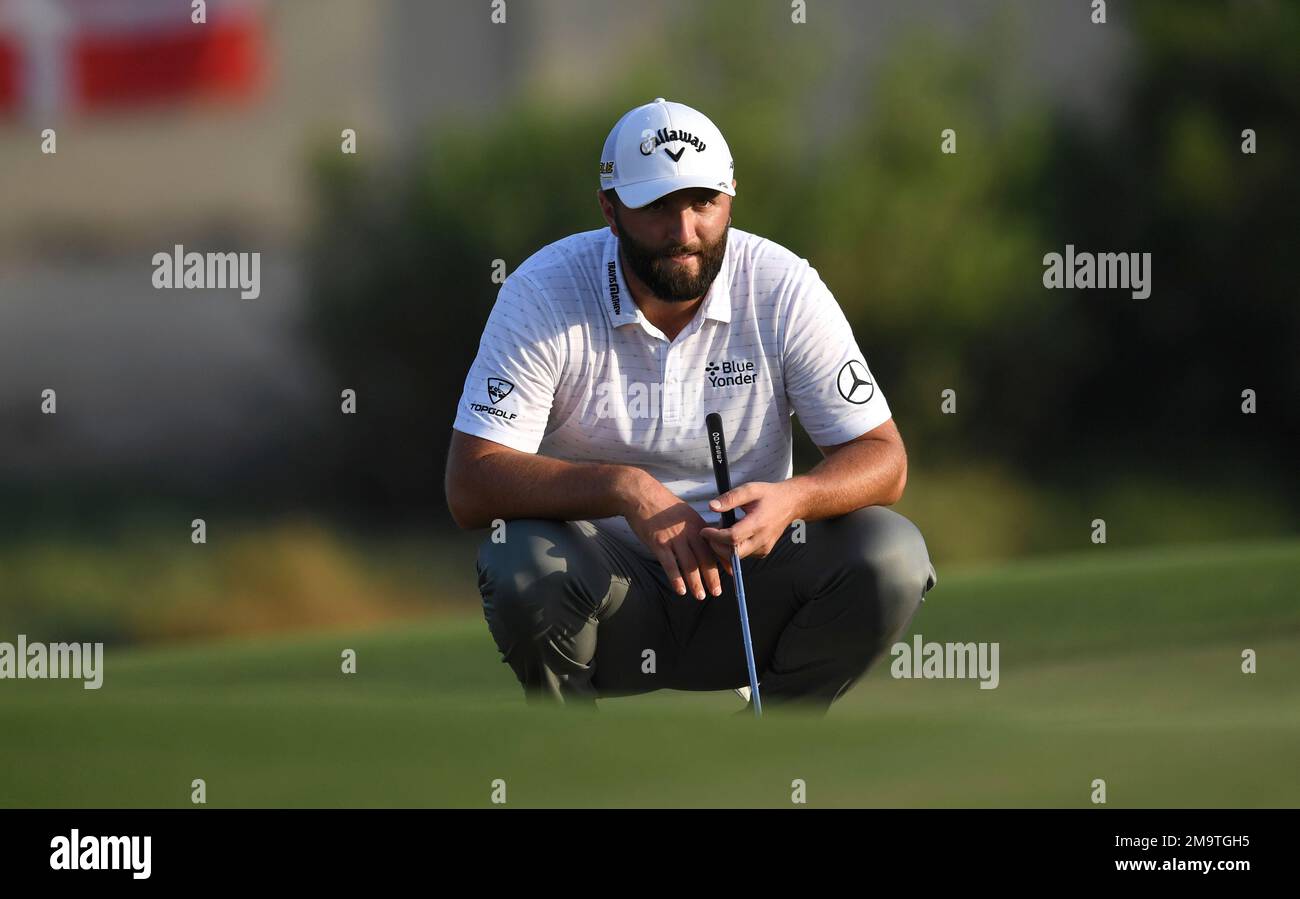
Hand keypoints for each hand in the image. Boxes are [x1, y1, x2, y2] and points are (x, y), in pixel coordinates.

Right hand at [619, 470, 725, 600]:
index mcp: (697, 524)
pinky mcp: (658, 543)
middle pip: (704, 558)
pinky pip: (670, 564)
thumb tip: (705, 545)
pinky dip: (676, 579)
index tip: (731, 573)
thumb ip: (695, 529)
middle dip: (712, 577)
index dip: (723, 561)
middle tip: (717, 592)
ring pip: (689, 564)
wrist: (640, 495)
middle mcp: (688, 532)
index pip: (714, 546)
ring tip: (700, 596)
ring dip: (696, 582)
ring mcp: (673, 538)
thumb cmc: (662, 506)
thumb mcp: (685, 514)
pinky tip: (681, 590)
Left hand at [699, 480, 804, 563]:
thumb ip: (730, 498)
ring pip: (737, 556)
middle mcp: (762, 540)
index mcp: (758, 524)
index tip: (704, 531)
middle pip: (733, 553)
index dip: (715, 536)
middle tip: (710, 532)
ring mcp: (764, 548)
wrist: (790, 503)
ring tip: (724, 529)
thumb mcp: (750, 490)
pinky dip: (733, 548)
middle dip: (716, 546)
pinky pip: (743, 554)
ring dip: (724, 546)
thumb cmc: (769, 495)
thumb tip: (712, 507)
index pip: (732, 538)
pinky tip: (734, 533)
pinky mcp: (763, 552)